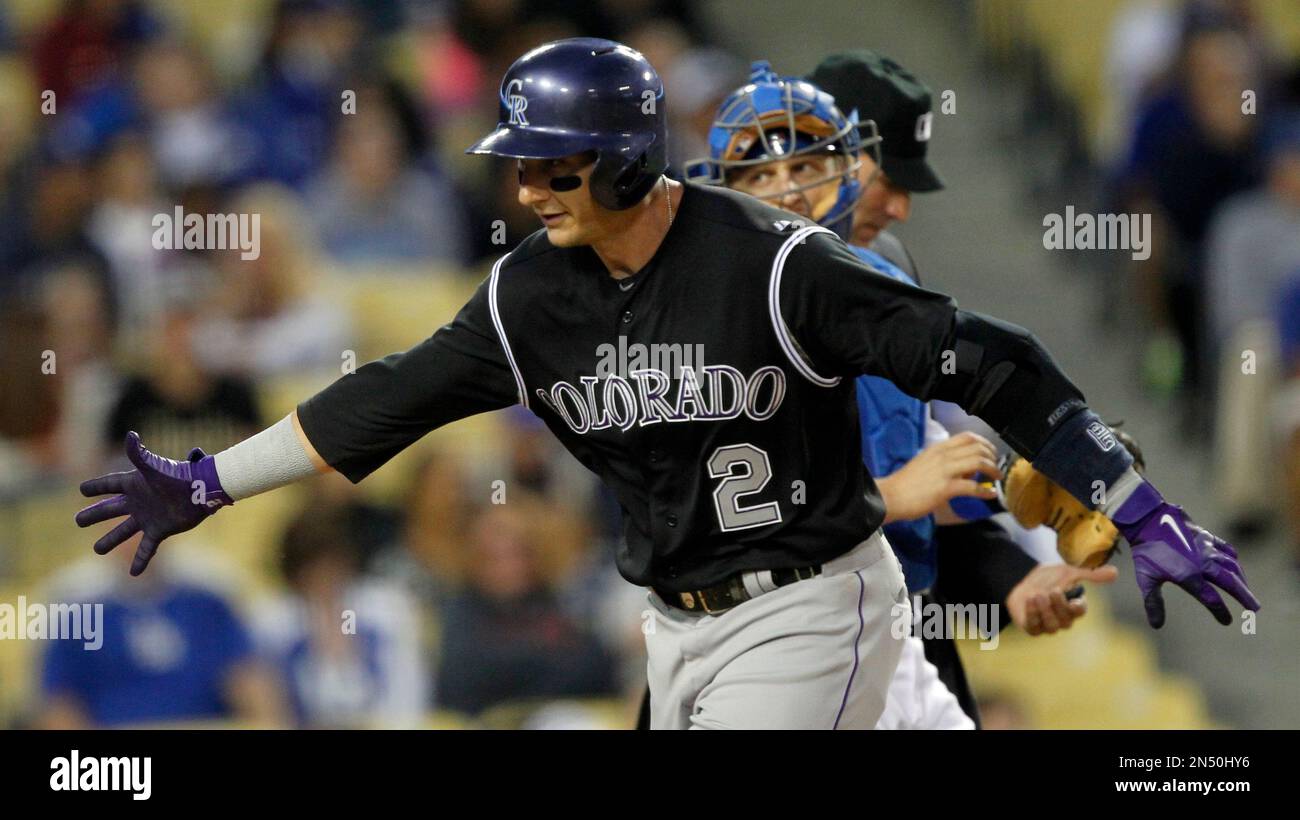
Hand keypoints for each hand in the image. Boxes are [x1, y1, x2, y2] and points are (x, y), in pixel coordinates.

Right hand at [75, 432, 231, 575]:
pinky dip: (140, 560)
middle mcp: (138, 501)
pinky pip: (146, 547)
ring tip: (97, 550)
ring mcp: (148, 517)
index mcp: (134, 484)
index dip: (96, 487)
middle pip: (110, 509)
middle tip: (78, 521)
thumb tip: (131, 435)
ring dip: (110, 540)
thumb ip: (140, 454)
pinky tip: (133, 573)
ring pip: (124, 531)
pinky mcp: (160, 530)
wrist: (203, 490)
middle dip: (94, 515)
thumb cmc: (180, 475)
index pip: (109, 485)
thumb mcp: (155, 467)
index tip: (82, 490)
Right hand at [877, 431, 1000, 522]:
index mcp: (938, 448)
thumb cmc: (906, 482)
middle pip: (977, 447)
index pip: (968, 436)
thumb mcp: (926, 463)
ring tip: (997, 478)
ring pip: (979, 462)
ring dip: (992, 470)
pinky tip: (990, 495)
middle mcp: (943, 455)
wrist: (890, 496)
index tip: (990, 452)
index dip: (985, 443)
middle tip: (996, 466)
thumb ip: (945, 462)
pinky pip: (973, 487)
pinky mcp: (946, 488)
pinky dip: (985, 491)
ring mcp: (945, 471)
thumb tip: (966, 469)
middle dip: (992, 456)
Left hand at [1006, 563, 1117, 634]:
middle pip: (1066, 620)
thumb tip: (1115, 572)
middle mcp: (1063, 619)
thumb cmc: (1049, 578)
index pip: (1080, 611)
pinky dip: (1032, 614)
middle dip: (1059, 606)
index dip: (1078, 607)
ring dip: (1045, 611)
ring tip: (1038, 595)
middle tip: (1052, 591)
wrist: (1023, 580)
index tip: (1074, 600)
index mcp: (1074, 606)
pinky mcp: (1033, 627)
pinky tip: (1029, 600)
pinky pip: (1034, 627)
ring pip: (1052, 626)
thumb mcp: (1068, 572)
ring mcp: (1048, 625)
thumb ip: (1090, 574)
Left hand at [1111, 481, 1259, 627]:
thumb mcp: (1146, 578)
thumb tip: (1157, 626)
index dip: (1220, 612)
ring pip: (1232, 566)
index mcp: (1189, 576)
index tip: (1227, 621)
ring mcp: (1207, 548)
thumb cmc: (1145, 551)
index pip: (1210, 599)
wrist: (1148, 519)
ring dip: (1241, 580)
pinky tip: (1235, 564)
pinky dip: (1233, 558)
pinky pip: (1226, 548)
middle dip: (1244, 596)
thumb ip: (1153, 602)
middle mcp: (1203, 563)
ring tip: (1246, 591)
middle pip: (1230, 583)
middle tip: (1255, 609)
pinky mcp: (1207, 536)